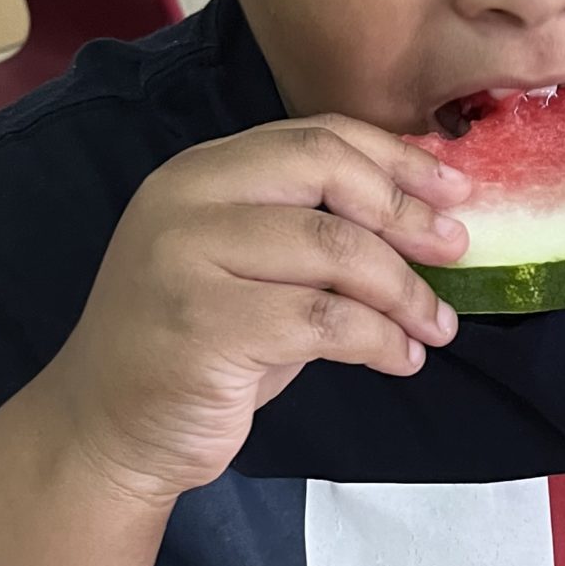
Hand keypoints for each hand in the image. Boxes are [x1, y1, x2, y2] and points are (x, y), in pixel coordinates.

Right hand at [40, 116, 470, 505]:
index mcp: (201, 171)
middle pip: (325, 170)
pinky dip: (381, 341)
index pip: (315, 135)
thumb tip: (427, 216)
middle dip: (405, 209)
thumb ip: (314, 230)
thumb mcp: (253, 270)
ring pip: (335, 249)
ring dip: (404, 291)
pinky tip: (401, 358)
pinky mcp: (204, 325)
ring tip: (436, 325)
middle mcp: (186, 199)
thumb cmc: (196, 348)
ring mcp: (187, 259)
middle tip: (455, 249)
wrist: (108, 430)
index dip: (395, 156)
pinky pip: (326, 322)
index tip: (456, 189)